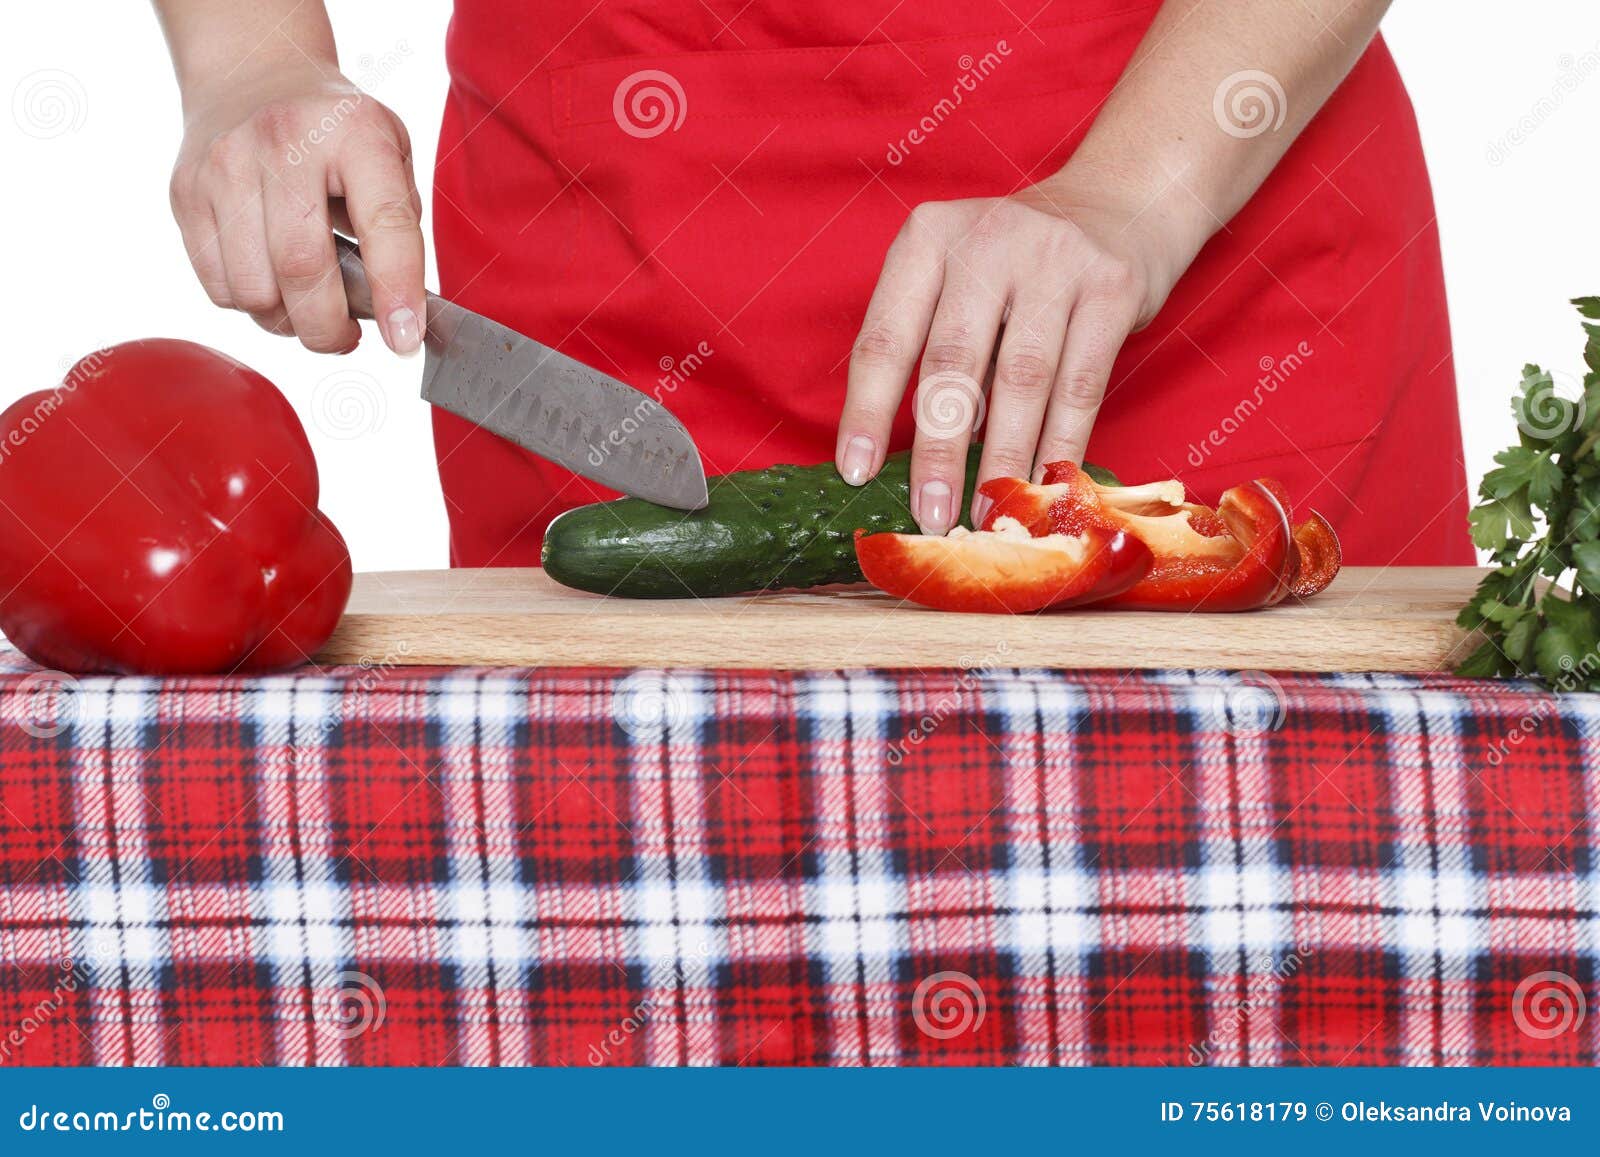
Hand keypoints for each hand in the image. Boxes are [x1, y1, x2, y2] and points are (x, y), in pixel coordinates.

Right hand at [167, 63, 424, 354]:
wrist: (252, 73)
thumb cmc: (336, 132)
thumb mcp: (391, 153)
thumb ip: (401, 225)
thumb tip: (400, 310)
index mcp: (354, 135)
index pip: (384, 223)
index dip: (396, 290)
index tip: (405, 340)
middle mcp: (283, 144)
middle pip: (302, 270)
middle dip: (329, 330)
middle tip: (346, 340)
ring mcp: (224, 167)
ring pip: (254, 292)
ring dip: (287, 322)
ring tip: (307, 303)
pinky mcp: (186, 194)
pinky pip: (219, 287)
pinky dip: (252, 305)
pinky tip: (271, 280)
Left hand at [836, 183, 1178, 532]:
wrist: (1120, 203)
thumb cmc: (1018, 265)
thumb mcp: (959, 278)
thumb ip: (932, 347)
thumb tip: (915, 459)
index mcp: (929, 237)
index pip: (886, 337)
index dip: (868, 411)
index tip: (857, 472)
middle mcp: (987, 239)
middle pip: (952, 362)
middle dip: (938, 451)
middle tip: (930, 513)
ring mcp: (1054, 258)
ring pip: (1020, 380)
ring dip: (1002, 459)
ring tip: (990, 512)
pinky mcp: (1112, 287)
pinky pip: (1080, 385)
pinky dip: (1060, 443)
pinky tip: (1045, 483)